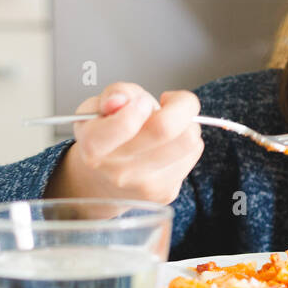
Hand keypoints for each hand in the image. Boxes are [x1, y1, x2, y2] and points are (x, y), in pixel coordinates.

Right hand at [44, 82, 202, 204]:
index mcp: (94, 145)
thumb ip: (114, 94)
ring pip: (189, 140)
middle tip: (168, 102)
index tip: (142, 101)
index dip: (141, 104)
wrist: (104, 180)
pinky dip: (186, 141)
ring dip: (186, 124)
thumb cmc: (107, 136)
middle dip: (178, 105)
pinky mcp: (166, 193)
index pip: (126, 125)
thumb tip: (120, 100)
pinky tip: (168, 144)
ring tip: (168, 124)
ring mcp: (143, 185)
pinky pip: (193, 153)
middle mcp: (117, 171)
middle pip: (166, 129)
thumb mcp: (99, 106)